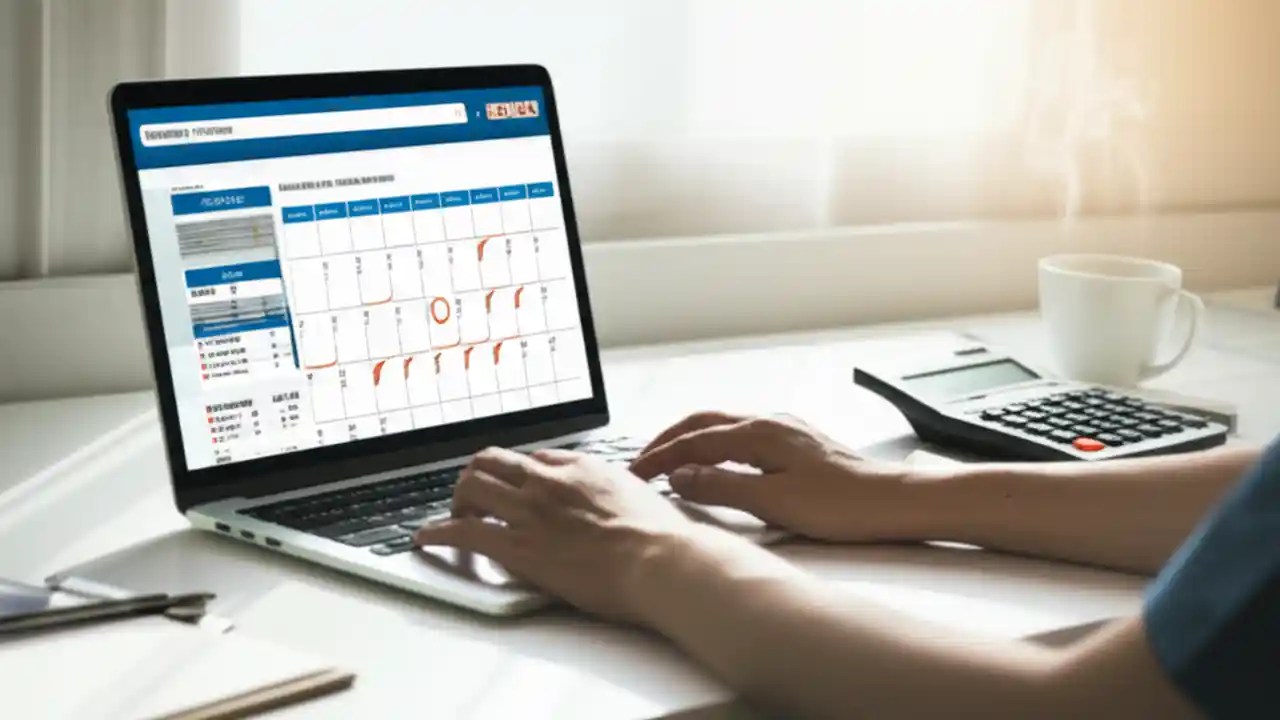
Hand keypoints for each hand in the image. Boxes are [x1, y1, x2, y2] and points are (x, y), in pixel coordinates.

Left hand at [412, 446, 696, 622]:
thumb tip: (612, 494)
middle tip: (474, 495)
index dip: (521, 475)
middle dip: (478, 476)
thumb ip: (613, 488)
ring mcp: (529, 511)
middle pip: (493, 462)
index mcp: (580, 466)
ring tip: (453, 514)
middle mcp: (548, 481)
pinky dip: (437, 533)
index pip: (535, 459)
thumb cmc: (660, 536)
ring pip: (472, 487)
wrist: (658, 559)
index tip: (516, 488)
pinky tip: (426, 538)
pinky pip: (463, 531)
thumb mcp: (638, 494)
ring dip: (457, 499)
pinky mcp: (516, 546)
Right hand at [629, 412, 934, 542]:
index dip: (659, 458)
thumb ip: (721, 486)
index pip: (692, 442)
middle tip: (640, 463)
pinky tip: (714, 464)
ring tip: (668, 461)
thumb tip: (680, 475)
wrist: (892, 501)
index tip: (634, 475)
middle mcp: (768, 422)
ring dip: (690, 441)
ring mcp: (783, 430)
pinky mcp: (795, 444)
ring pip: (722, 427)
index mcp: (758, 433)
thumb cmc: (840, 504)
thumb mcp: (772, 501)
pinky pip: (741, 437)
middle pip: (702, 423)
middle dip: (667, 441)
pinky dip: (715, 447)